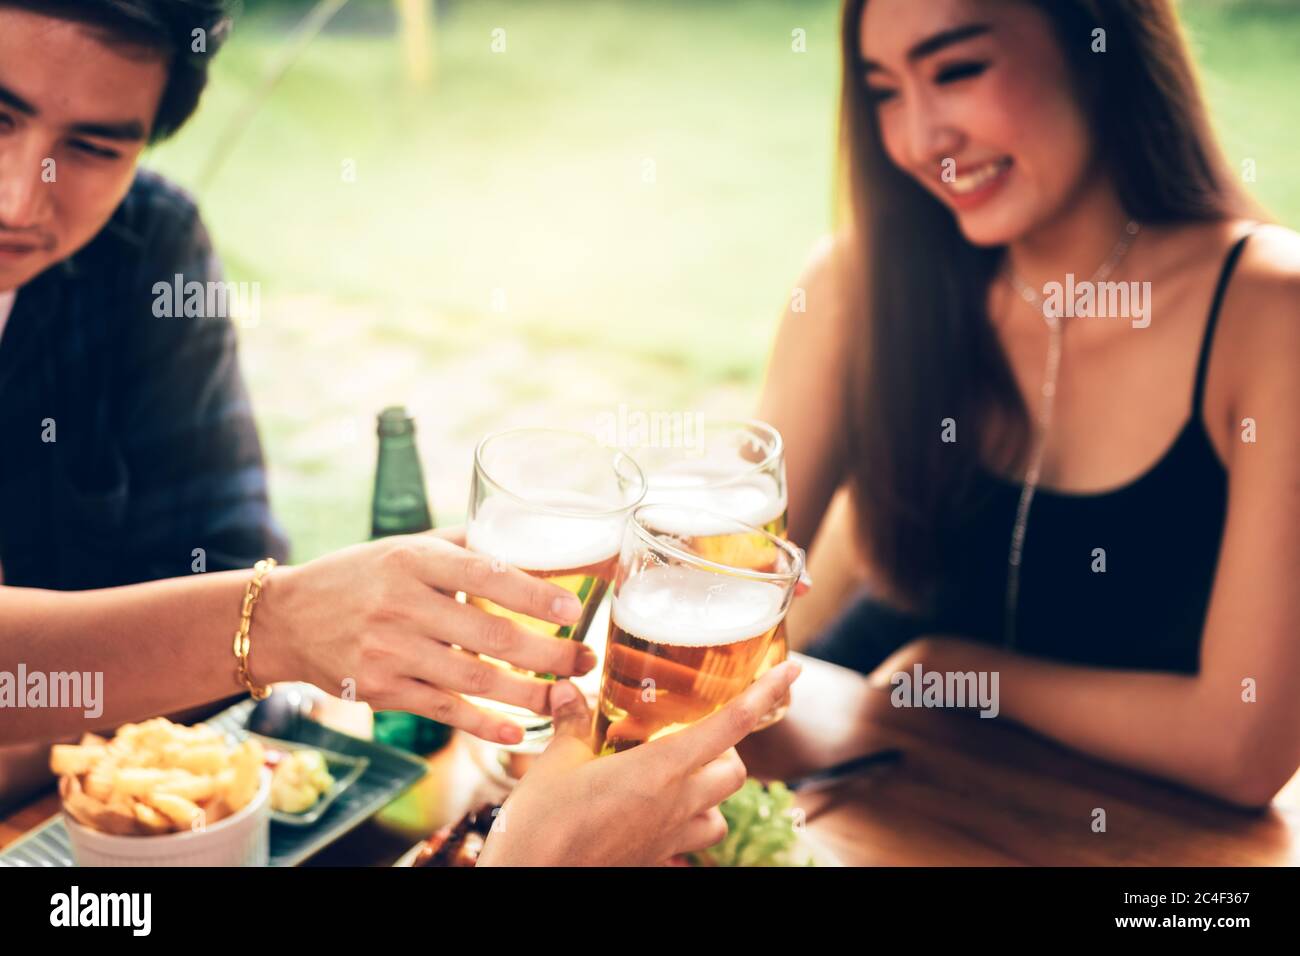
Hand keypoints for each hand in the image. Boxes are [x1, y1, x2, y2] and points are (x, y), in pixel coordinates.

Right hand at [259, 528, 595, 744]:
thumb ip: (459, 546)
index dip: (534, 593)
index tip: (573, 607)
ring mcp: (390, 652)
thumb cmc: (358, 577)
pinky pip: (444, 710)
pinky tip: (519, 733)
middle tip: (585, 659)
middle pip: (492, 635)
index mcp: (413, 560)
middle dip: (549, 653)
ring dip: (528, 692)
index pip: (487, 575)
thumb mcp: (402, 548)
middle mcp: (402, 605)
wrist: (287, 619)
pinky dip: (484, 724)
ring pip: (475, 679)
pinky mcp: (380, 690)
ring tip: (565, 695)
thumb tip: (524, 538)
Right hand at [477, 659, 801, 865]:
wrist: (530, 877)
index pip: (731, 724)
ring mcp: (668, 839)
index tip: (791, 670)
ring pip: (720, 817)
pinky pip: (688, 847)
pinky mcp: (654, 862)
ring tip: (681, 782)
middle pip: (735, 774)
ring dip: (711, 797)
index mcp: (660, 769)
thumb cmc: (543, 822)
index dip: (765, 693)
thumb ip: (572, 723)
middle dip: (728, 754)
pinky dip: (684, 830)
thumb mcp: (555, 763)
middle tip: (698, 737)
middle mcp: (676, 804)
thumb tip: (567, 688)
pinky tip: (655, 818)